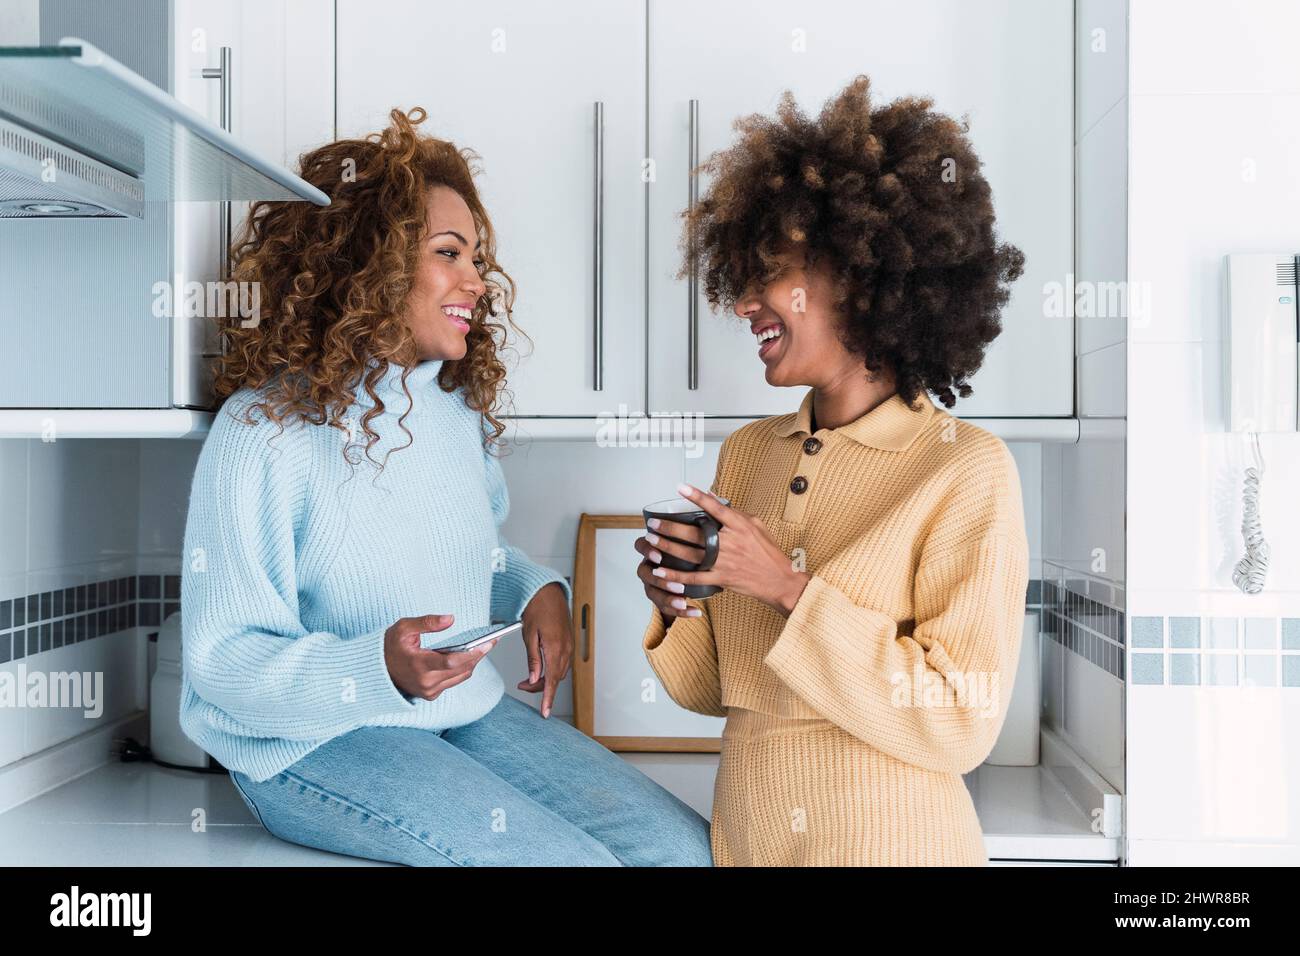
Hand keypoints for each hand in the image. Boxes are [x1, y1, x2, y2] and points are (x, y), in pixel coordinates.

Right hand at [384, 613, 497, 700]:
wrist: (376, 672)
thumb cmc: (389, 647)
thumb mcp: (403, 628)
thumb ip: (427, 622)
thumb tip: (450, 618)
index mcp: (418, 665)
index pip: (451, 661)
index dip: (472, 653)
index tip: (487, 643)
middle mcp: (426, 682)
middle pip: (461, 669)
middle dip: (479, 655)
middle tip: (493, 640)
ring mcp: (429, 691)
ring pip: (461, 676)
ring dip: (473, 662)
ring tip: (485, 646)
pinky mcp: (432, 694)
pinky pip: (454, 680)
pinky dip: (463, 669)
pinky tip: (470, 655)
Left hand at [517, 582, 572, 717]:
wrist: (548, 592)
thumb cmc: (537, 608)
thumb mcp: (529, 635)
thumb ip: (533, 659)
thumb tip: (533, 677)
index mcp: (555, 648)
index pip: (551, 680)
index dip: (547, 698)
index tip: (545, 712)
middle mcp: (565, 649)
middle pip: (555, 679)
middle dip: (541, 688)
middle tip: (522, 686)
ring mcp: (569, 646)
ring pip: (559, 672)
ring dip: (546, 679)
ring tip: (529, 678)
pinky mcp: (569, 643)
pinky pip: (562, 663)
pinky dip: (552, 670)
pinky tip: (542, 668)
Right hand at [635, 524, 705, 625]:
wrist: (690, 572)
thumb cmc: (692, 547)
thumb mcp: (690, 534)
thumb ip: (695, 523)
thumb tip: (712, 499)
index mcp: (653, 548)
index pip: (641, 546)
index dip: (647, 550)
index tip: (660, 555)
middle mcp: (650, 566)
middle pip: (644, 573)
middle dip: (657, 578)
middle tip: (674, 582)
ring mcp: (654, 584)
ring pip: (653, 592)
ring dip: (667, 597)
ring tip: (683, 600)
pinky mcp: (663, 599)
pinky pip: (667, 608)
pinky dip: (681, 612)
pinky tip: (696, 612)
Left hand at [643, 484, 811, 617]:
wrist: (779, 580)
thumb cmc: (768, 552)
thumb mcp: (756, 525)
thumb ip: (734, 512)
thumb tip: (712, 497)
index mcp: (740, 526)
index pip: (716, 507)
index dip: (697, 496)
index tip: (680, 486)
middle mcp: (730, 543)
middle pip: (695, 532)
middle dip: (671, 527)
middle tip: (653, 523)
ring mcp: (724, 562)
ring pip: (690, 554)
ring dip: (667, 547)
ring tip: (651, 540)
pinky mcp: (721, 578)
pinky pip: (694, 577)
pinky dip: (676, 576)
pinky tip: (660, 572)